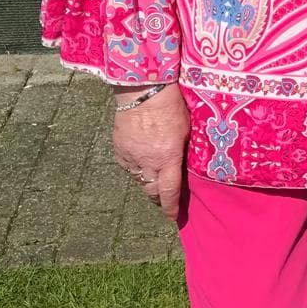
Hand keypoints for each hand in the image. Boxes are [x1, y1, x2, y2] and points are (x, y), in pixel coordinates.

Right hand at [112, 83, 189, 219]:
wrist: (143, 90)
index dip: (171, 207)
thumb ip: (184, 152)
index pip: (169, 192)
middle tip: (165, 201)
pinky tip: (141, 163)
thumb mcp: (187, 131)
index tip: (174, 217)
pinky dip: (135, 169)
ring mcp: (131, 156)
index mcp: (167, 158)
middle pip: (151, 191)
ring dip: (147, 183)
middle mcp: (147, 161)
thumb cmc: (172, 107)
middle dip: (158, 199)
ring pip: (139, 180)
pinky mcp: (119, 149)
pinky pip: (128, 167)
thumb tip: (185, 167)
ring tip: (154, 181)